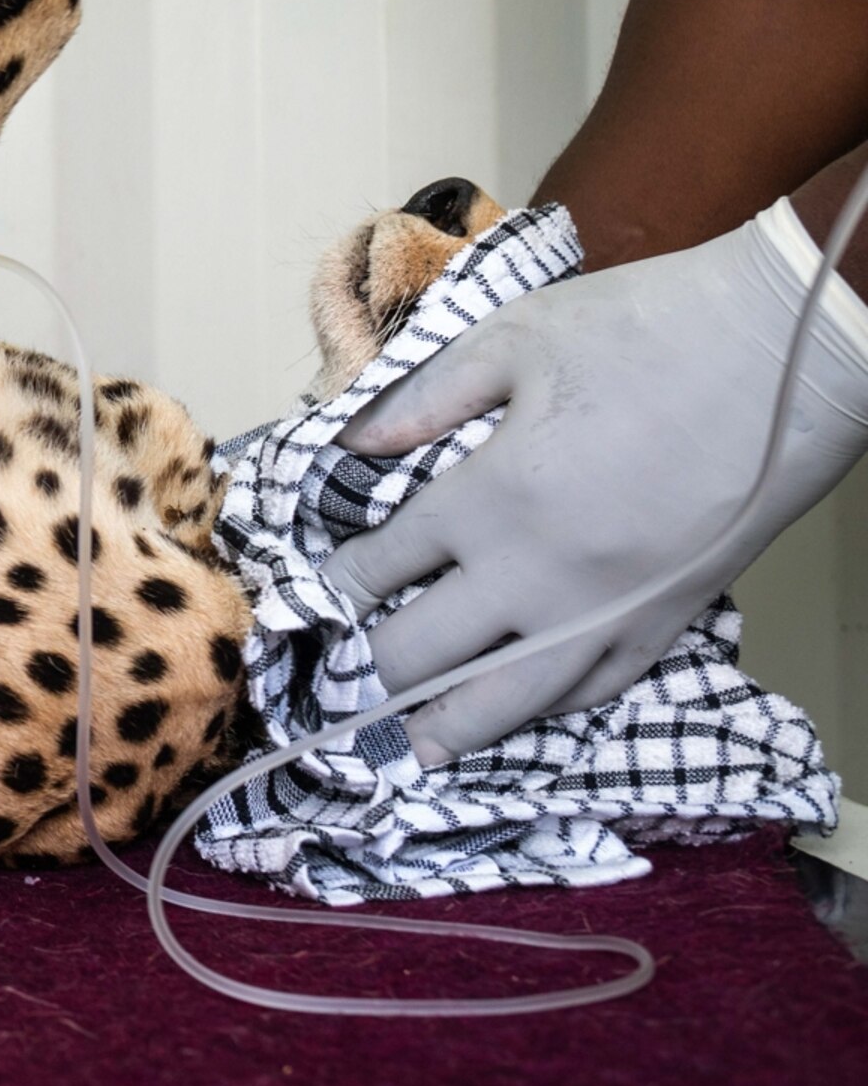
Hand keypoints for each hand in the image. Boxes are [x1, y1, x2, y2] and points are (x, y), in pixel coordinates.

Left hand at [328, 204, 867, 764]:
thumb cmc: (647, 330)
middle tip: (326, 696)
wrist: (788, 355)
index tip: (296, 612)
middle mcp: (538, 574)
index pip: (379, 567)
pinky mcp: (669, 621)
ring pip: (508, 699)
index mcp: (488, 499)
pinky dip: (544, 710)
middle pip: (426, 650)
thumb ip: (422, 396)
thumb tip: (350, 440)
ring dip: (446, 730)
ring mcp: (607, 610)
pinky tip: (515, 715)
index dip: (329, 592)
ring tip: (403, 755)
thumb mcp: (514, 339)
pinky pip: (594, 689)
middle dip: (367, 675)